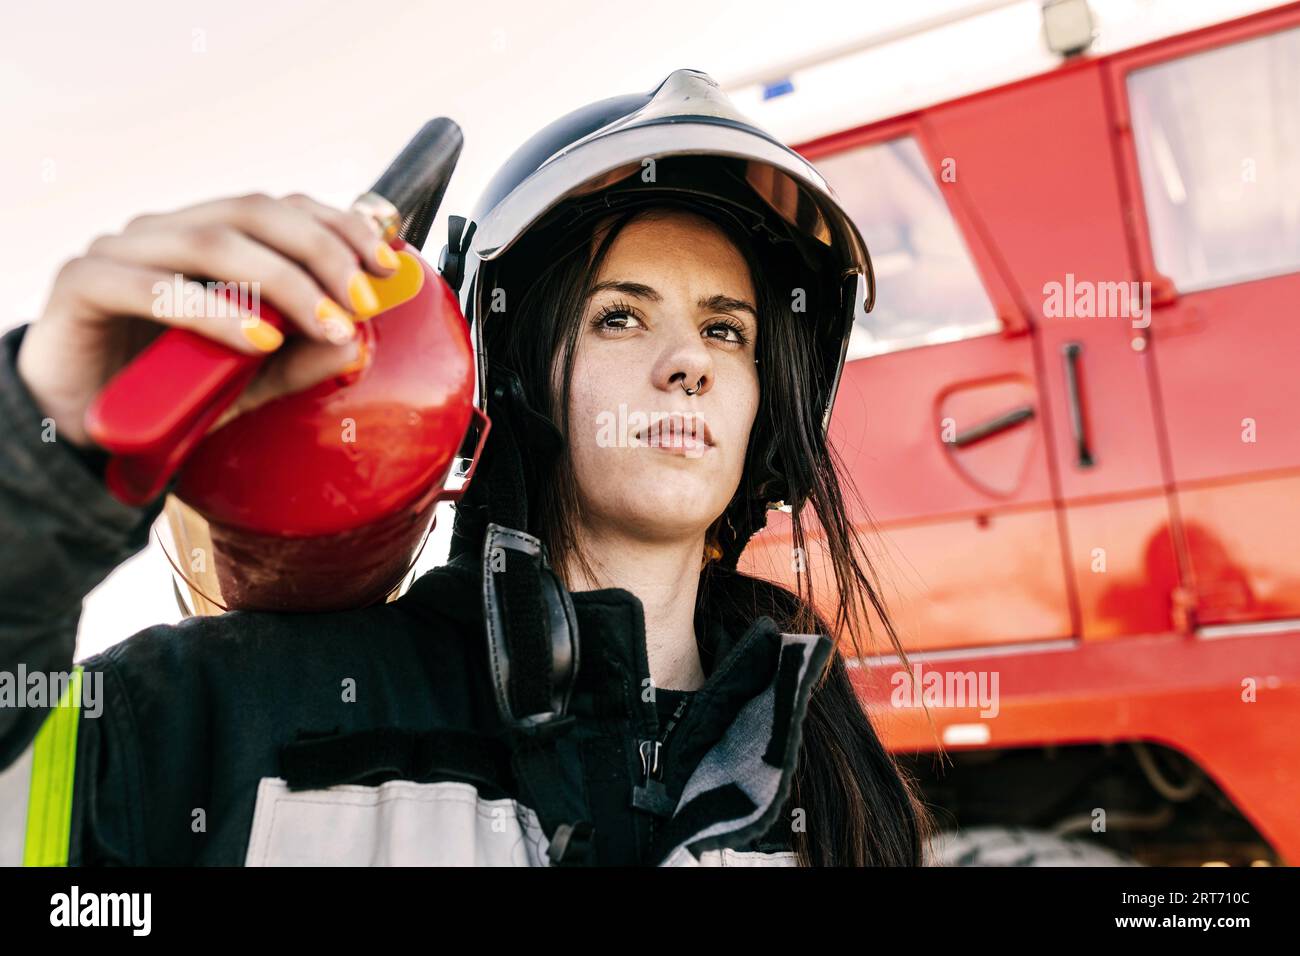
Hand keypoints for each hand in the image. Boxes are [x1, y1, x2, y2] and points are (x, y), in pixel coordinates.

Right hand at [16, 192, 399, 447]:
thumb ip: (301, 362)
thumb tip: (358, 343)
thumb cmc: (167, 391)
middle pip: (257, 214)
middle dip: (323, 254)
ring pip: (213, 242)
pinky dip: (214, 313)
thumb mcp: (251, 382)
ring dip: (284, 284)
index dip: (341, 228)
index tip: (387, 266)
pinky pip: (154, 288)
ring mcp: (124, 251)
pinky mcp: (84, 283)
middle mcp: (170, 231)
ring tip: (327, 324)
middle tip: (362, 301)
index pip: (285, 209)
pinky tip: (258, 340)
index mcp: (211, 238)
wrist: (82, 427)